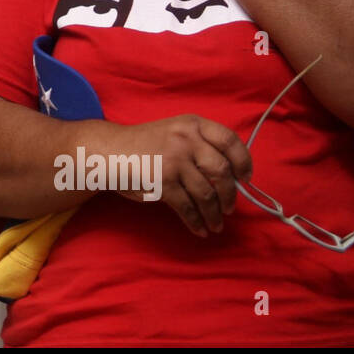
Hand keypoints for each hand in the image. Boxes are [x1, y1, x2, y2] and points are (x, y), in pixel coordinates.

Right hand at [113, 114, 252, 236]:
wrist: (108, 152)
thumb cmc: (144, 146)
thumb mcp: (174, 133)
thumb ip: (200, 145)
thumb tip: (231, 177)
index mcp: (192, 124)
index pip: (230, 140)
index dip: (243, 162)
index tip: (245, 179)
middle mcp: (186, 140)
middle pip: (221, 171)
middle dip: (229, 195)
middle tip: (229, 208)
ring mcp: (173, 161)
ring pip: (206, 194)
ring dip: (214, 214)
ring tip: (216, 225)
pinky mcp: (162, 183)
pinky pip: (187, 207)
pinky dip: (196, 221)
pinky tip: (199, 229)